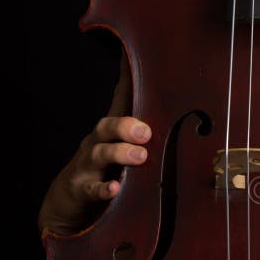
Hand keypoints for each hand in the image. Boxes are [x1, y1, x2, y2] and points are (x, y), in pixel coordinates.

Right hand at [38, 53, 151, 234]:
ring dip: (120, 153)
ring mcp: (88, 165)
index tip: (133, 58)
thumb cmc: (109, 170)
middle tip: (146, 131)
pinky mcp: (82, 189)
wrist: (70, 201)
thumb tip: (189, 114)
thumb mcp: (128, 148)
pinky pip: (92, 189)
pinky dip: (103, 188)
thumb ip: (152, 133)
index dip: (128, 80)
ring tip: (140, 156)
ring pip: (100, 153)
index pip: (122, 100)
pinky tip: (114, 188)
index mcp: (114, 130)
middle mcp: (98, 142)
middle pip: (108, 125)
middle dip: (127, 125)